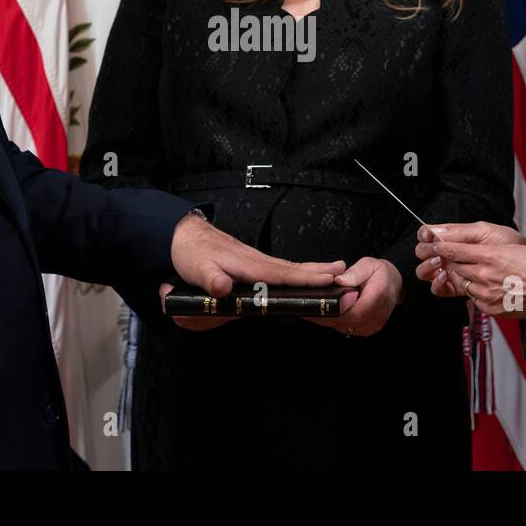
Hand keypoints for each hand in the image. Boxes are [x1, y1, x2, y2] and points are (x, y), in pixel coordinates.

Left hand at [165, 212, 344, 331]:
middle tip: (342, 271)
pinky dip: (296, 270)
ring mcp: (255, 260)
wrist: (183, 235)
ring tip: (333, 271)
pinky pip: (279, 268)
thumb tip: (224, 290)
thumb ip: (211, 281)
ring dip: (311, 270)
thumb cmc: (191, 253)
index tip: (327, 279)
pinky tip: (302, 273)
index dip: (305, 278)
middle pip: (292, 268)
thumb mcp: (196, 270)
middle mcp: (256, 261)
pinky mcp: (251, 262)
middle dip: (318, 271)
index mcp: (247, 265)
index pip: (282, 274)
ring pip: (288, 267)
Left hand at [307, 256, 401, 337]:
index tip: (319, 307)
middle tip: (307, 310)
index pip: (355, 311)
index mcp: (377, 297)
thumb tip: (338, 280)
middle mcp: (376, 315)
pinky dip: (336, 324)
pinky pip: (348, 329)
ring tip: (312, 312)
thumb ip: (354, 273)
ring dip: (329, 322)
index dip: (336, 312)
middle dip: (326, 317)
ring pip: (346, 328)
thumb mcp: (368, 265)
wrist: (394, 284)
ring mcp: (372, 325)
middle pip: (347, 322)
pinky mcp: (367, 329)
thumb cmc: (381, 274)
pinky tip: (325, 316)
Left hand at [414, 221, 525, 316]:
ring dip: (468, 278)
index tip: (437, 245)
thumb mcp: (510, 246)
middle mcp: (485, 275)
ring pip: (464, 283)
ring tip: (484, 274)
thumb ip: (485, 247)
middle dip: (456, 263)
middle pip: (456, 267)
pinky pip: (474, 298)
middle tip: (461, 259)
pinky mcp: (489, 308)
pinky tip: (491, 287)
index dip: (443, 247)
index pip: (455, 250)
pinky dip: (478, 292)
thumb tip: (467, 247)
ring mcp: (486, 293)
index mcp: (490, 255)